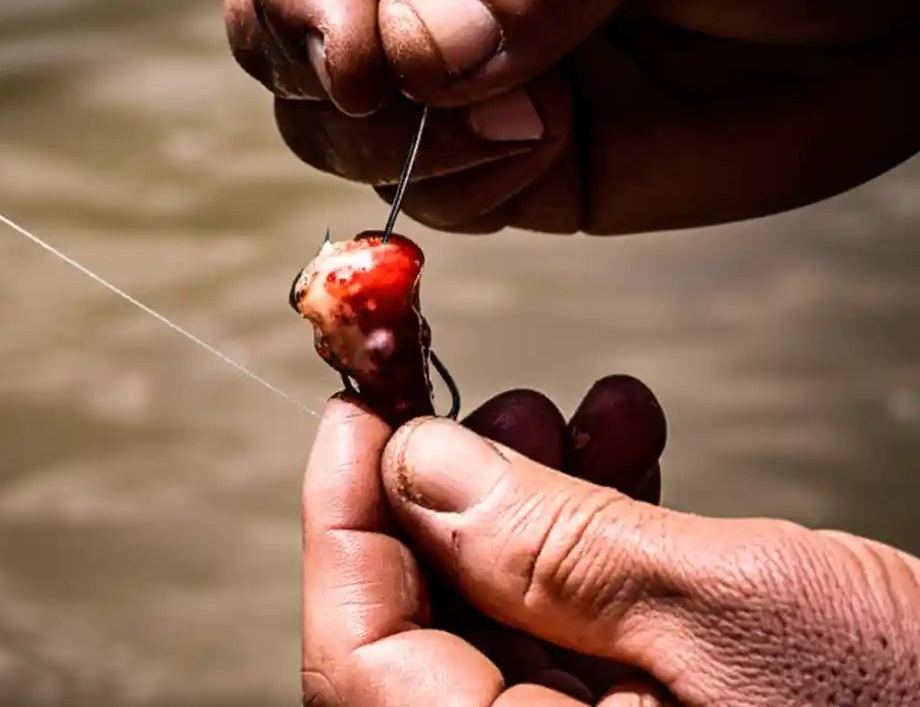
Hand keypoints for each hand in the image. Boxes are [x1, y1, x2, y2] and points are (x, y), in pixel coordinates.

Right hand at [226, 0, 919, 234]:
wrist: (890, 17)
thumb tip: (420, 52)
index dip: (297, 12)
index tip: (353, 55)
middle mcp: (431, 4)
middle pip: (285, 54)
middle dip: (327, 85)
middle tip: (395, 92)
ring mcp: (464, 93)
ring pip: (342, 138)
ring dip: (399, 147)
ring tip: (521, 115)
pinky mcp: (517, 172)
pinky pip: (440, 202)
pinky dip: (467, 191)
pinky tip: (542, 148)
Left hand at [303, 382, 919, 705]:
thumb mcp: (717, 610)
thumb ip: (546, 544)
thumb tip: (418, 462)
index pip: (359, 658)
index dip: (342, 520)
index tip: (356, 410)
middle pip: (427, 626)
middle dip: (451, 493)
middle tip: (473, 400)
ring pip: (509, 611)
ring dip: (532, 496)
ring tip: (566, 411)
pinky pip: (589, 624)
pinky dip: (603, 530)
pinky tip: (631, 441)